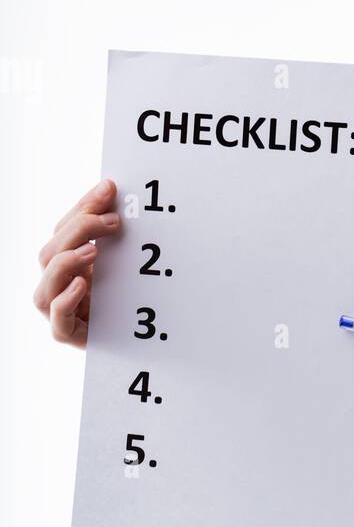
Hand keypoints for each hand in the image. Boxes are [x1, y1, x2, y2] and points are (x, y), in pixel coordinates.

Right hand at [33, 178, 120, 346]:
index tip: (108, 188)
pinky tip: (81, 284)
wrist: (134, 339)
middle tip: (113, 222)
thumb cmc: (124, 297)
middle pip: (50, 253)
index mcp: (65, 263)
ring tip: (94, 249)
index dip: (82, 207)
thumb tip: (110, 187)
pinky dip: (65, 300)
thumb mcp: (118, 260)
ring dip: (67, 262)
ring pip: (46, 284)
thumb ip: (109, 229)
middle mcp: (56, 285)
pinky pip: (57, 321)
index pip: (63, 230)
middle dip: (79, 231)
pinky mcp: (68, 335)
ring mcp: (57, 311)